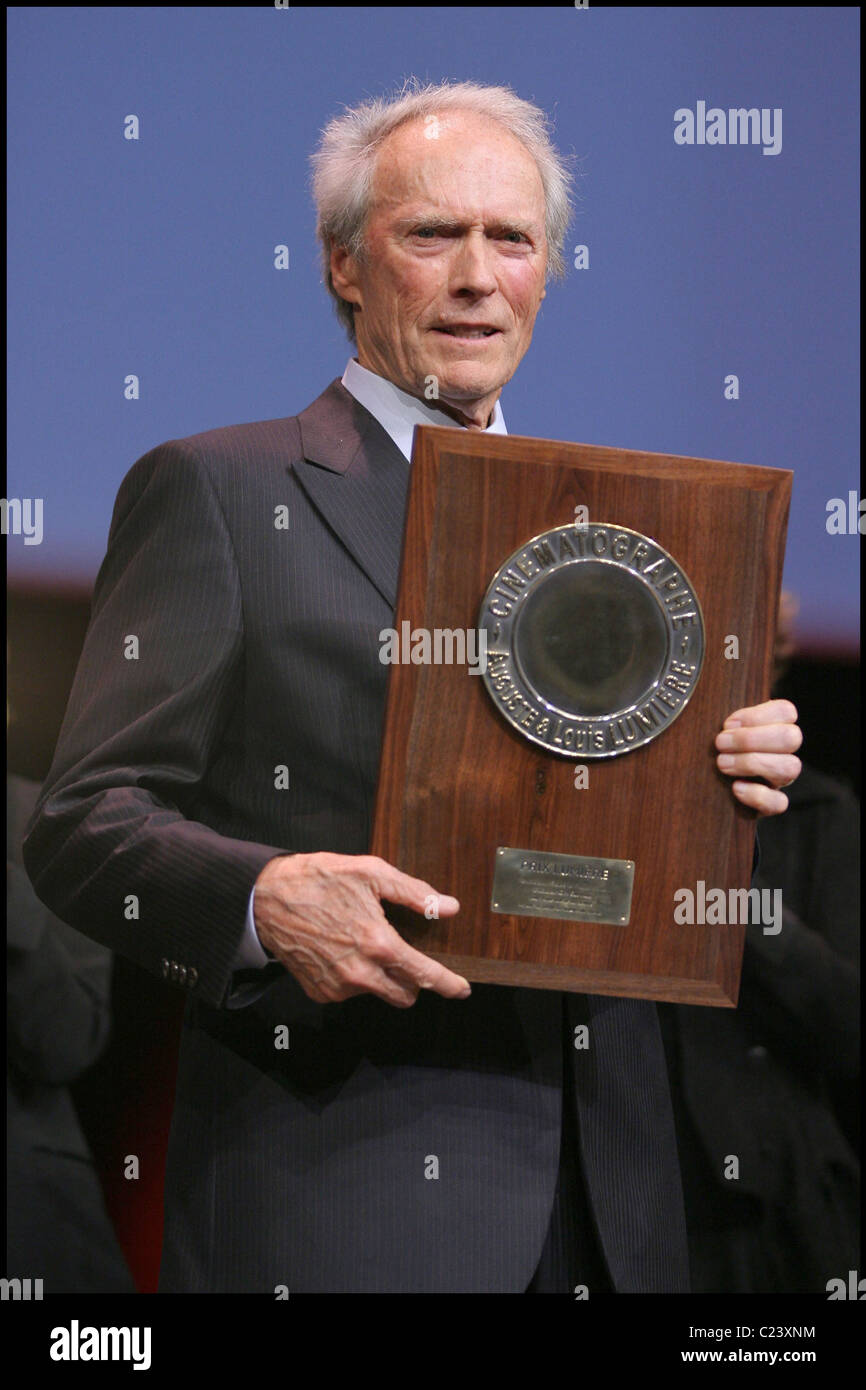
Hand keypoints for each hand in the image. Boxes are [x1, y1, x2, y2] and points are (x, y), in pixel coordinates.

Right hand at [252, 851, 469, 1007]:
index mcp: (378, 943)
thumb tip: (449, 907)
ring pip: (377, 993)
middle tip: (404, 956)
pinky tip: (341, 951)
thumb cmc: (319, 879)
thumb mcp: (371, 873)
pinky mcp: (320, 992)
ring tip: (362, 944)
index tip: (462, 990)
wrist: (266, 898)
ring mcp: (338, 987)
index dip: (448, 985)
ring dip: (380, 977)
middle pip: (405, 995)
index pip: (425, 975)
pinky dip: (353, 978)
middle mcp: (360, 973)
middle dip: (412, 981)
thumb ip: (414, 893)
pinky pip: (349, 993)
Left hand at [715, 699, 802, 815]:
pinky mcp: (772, 804)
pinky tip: (736, 788)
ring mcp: (780, 779)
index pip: (786, 711)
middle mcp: (784, 752)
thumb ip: (727, 722)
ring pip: (790, 767)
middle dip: (751, 739)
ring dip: (751, 763)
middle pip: (791, 738)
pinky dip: (757, 795)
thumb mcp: (720, 731)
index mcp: (774, 728)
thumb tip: (726, 722)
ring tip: (722, 764)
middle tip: (720, 743)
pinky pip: (780, 802)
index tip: (728, 724)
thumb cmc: (714, 751)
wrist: (704, 789)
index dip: (757, 715)